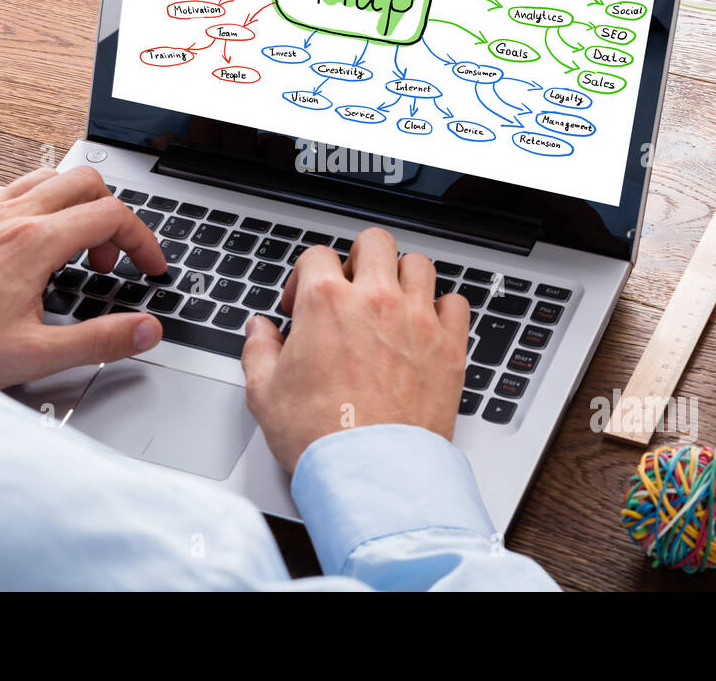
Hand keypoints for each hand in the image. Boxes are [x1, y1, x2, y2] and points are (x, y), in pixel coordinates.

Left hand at [0, 166, 167, 387]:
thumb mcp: (35, 354)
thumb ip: (100, 341)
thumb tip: (144, 331)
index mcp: (33, 242)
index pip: (111, 214)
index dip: (143, 239)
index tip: (149, 266)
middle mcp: (8, 216)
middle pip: (86, 181)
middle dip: (112, 216)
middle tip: (107, 261)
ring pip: (49, 178)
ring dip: (75, 206)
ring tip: (72, 252)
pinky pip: (12, 190)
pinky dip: (37, 207)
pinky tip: (29, 246)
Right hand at [239, 226, 468, 472]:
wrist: (370, 473)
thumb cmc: (321, 437)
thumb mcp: (265, 393)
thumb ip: (259, 350)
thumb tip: (259, 330)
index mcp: (326, 302)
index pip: (317, 255)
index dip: (304, 276)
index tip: (302, 303)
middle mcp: (376, 300)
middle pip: (375, 242)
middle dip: (359, 257)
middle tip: (350, 287)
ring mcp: (417, 320)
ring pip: (419, 265)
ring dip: (402, 276)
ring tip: (390, 302)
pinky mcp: (449, 347)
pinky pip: (455, 303)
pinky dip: (442, 308)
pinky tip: (425, 326)